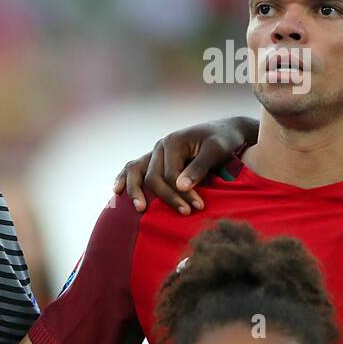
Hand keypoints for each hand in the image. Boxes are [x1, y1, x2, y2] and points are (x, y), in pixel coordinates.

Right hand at [113, 117, 258, 214]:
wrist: (225, 131)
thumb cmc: (223, 140)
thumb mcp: (216, 151)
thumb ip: (198, 168)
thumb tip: (179, 186)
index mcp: (172, 142)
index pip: (170, 174)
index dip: (182, 193)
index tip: (198, 207)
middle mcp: (159, 146)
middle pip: (153, 177)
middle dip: (167, 197)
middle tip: (186, 212)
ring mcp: (154, 152)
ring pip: (136, 171)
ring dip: (135, 190)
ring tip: (140, 208)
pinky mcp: (155, 159)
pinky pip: (134, 169)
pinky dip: (124, 179)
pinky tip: (117, 191)